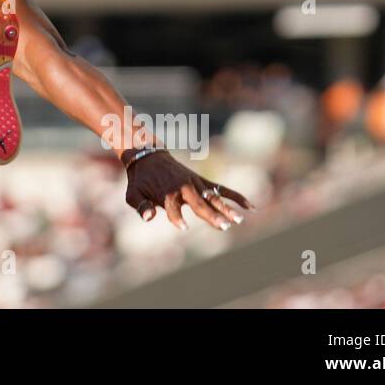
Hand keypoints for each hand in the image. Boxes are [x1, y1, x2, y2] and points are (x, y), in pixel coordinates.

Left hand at [124, 151, 253, 230]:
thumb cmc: (140, 180)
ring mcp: (195, 184)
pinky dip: (235, 196)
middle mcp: (183, 187)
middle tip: (224, 227)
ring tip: (240, 220)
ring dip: (226, 208)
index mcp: (167, 192)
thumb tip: (149, 217)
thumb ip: (141, 206)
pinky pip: (221, 189)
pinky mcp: (202, 181)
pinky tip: (250, 206)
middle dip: (211, 215)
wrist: (148, 156)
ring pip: (213, 197)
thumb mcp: (133, 193)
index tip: (183, 227)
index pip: (173, 208)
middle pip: (199, 203)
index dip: (177, 217)